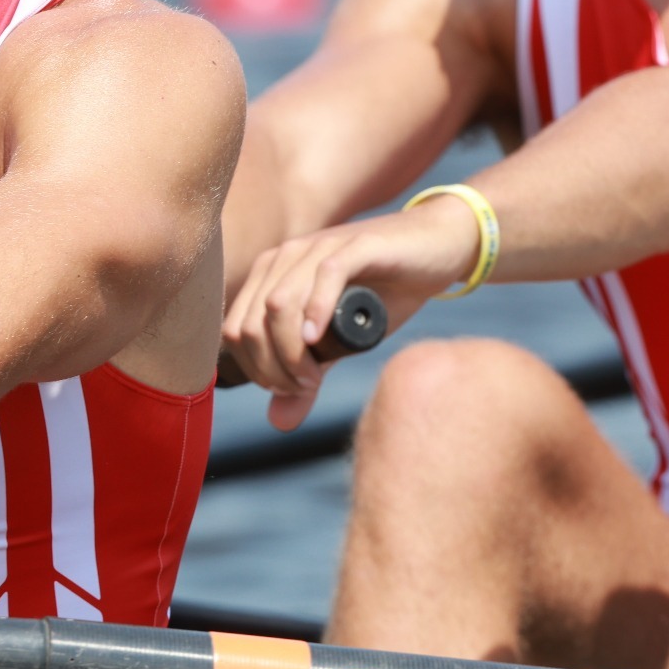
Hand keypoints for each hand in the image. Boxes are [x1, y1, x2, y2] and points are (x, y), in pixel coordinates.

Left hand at [222, 195, 480, 429]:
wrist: (434, 252)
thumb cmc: (381, 295)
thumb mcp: (340, 344)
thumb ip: (308, 376)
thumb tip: (277, 423)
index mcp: (270, 275)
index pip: (235, 329)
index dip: (254, 369)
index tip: (287, 390)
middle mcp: (286, 257)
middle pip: (251, 322)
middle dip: (270, 367)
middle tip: (303, 387)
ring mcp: (318, 248)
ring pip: (279, 303)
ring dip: (290, 351)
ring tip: (313, 376)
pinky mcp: (356, 245)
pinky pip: (325, 276)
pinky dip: (316, 312)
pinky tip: (319, 340)